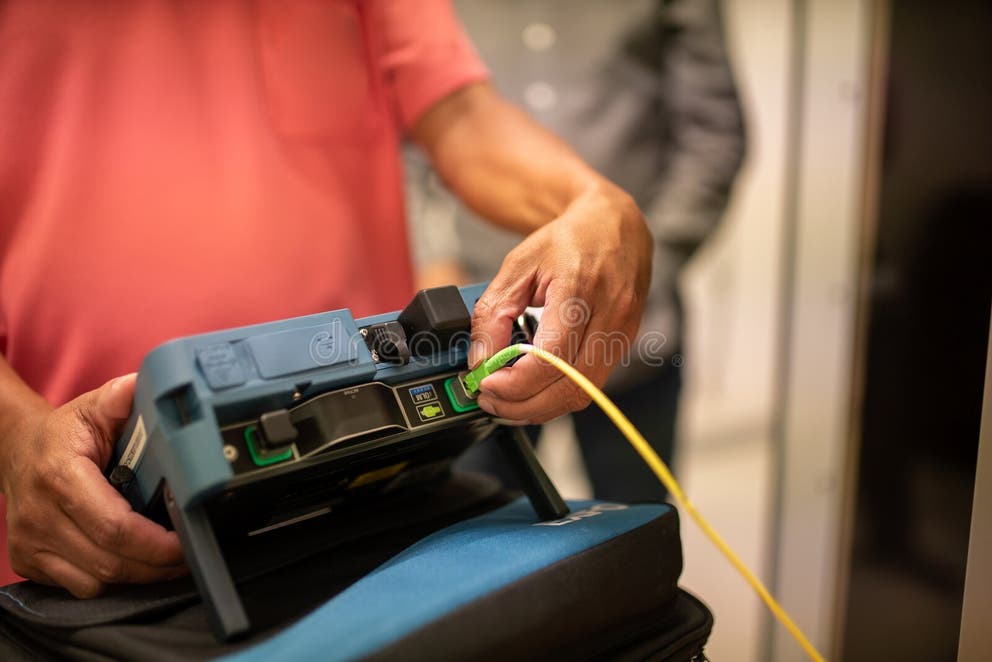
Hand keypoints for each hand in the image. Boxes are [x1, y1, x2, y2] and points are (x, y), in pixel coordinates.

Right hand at [1, 375, 185, 596]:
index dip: (156, 543)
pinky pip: (78, 586)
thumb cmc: (63, 434)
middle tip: (188, 556)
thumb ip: (121, 396)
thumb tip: (149, 385)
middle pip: (110, 561)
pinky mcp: (27, 562)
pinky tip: (131, 561)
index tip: (186, 541)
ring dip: (138, 577)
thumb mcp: (93, 407)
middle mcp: (40, 516)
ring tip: (166, 561)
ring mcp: (30, 543)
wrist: (16, 451)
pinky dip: (110, 580)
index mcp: (60, 477)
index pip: (115, 526)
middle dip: (156, 566)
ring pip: (95, 581)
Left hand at [469, 186, 651, 423]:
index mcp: (580, 288)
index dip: (515, 383)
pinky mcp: (624, 343)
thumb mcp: (518, 265)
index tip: (486, 384)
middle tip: (490, 400)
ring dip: (541, 407)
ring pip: (583, 393)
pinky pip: (591, 384)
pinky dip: (559, 394)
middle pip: (569, 386)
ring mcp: (623, 332)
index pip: (551, 357)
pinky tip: (534, 388)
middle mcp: (610, 314)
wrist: (613, 225)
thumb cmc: (568, 241)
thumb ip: (493, 313)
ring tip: (507, 399)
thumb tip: (480, 360)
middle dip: (524, 404)